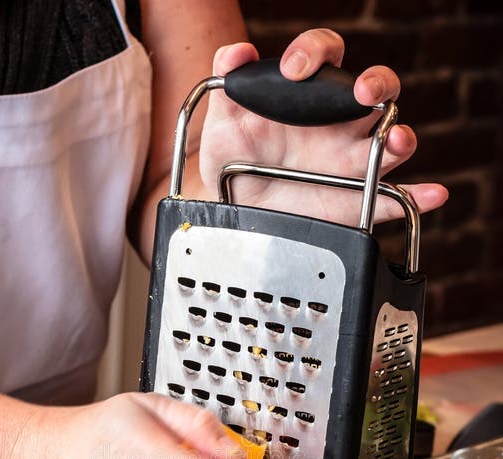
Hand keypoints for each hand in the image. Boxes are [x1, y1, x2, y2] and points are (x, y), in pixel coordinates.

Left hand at [200, 29, 447, 224]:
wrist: (232, 208)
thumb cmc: (233, 157)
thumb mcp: (223, 119)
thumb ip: (227, 81)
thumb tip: (236, 53)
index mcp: (310, 95)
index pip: (328, 56)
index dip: (316, 53)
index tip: (293, 70)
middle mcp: (339, 124)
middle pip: (377, 91)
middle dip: (376, 85)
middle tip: (360, 93)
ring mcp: (351, 162)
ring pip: (391, 141)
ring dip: (400, 137)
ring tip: (394, 139)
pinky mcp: (355, 201)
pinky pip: (392, 200)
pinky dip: (416, 198)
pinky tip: (433, 194)